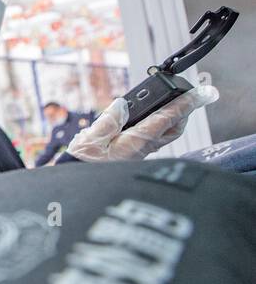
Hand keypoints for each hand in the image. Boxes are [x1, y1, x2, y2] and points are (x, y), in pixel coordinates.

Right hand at [65, 85, 217, 161]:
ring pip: (164, 135)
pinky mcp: (133, 158)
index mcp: (136, 141)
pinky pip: (152, 139)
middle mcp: (143, 149)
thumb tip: (123, 104)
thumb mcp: (91, 140)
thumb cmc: (83, 167)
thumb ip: (109, 120)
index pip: (168, 117)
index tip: (204, 93)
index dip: (187, 103)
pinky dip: (156, 127)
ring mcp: (139, 155)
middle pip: (174, 129)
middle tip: (190, 97)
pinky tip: (145, 122)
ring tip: (170, 107)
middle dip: (184, 112)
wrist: (79, 190)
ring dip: (171, 120)